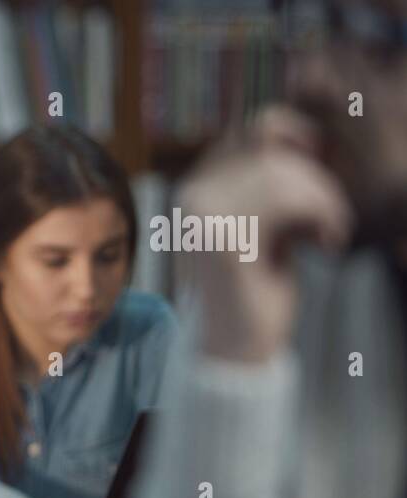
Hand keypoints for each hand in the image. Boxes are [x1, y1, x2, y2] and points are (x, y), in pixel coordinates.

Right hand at [179, 105, 351, 362]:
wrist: (235, 347)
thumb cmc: (257, 286)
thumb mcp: (264, 220)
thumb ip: (268, 181)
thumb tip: (310, 133)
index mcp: (195, 186)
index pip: (253, 127)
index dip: (300, 137)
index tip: (324, 173)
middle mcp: (189, 195)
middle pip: (267, 141)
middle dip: (315, 174)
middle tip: (330, 217)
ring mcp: (200, 216)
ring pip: (277, 169)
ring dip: (322, 198)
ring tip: (329, 232)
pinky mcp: (222, 240)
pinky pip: (287, 199)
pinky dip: (323, 216)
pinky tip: (326, 245)